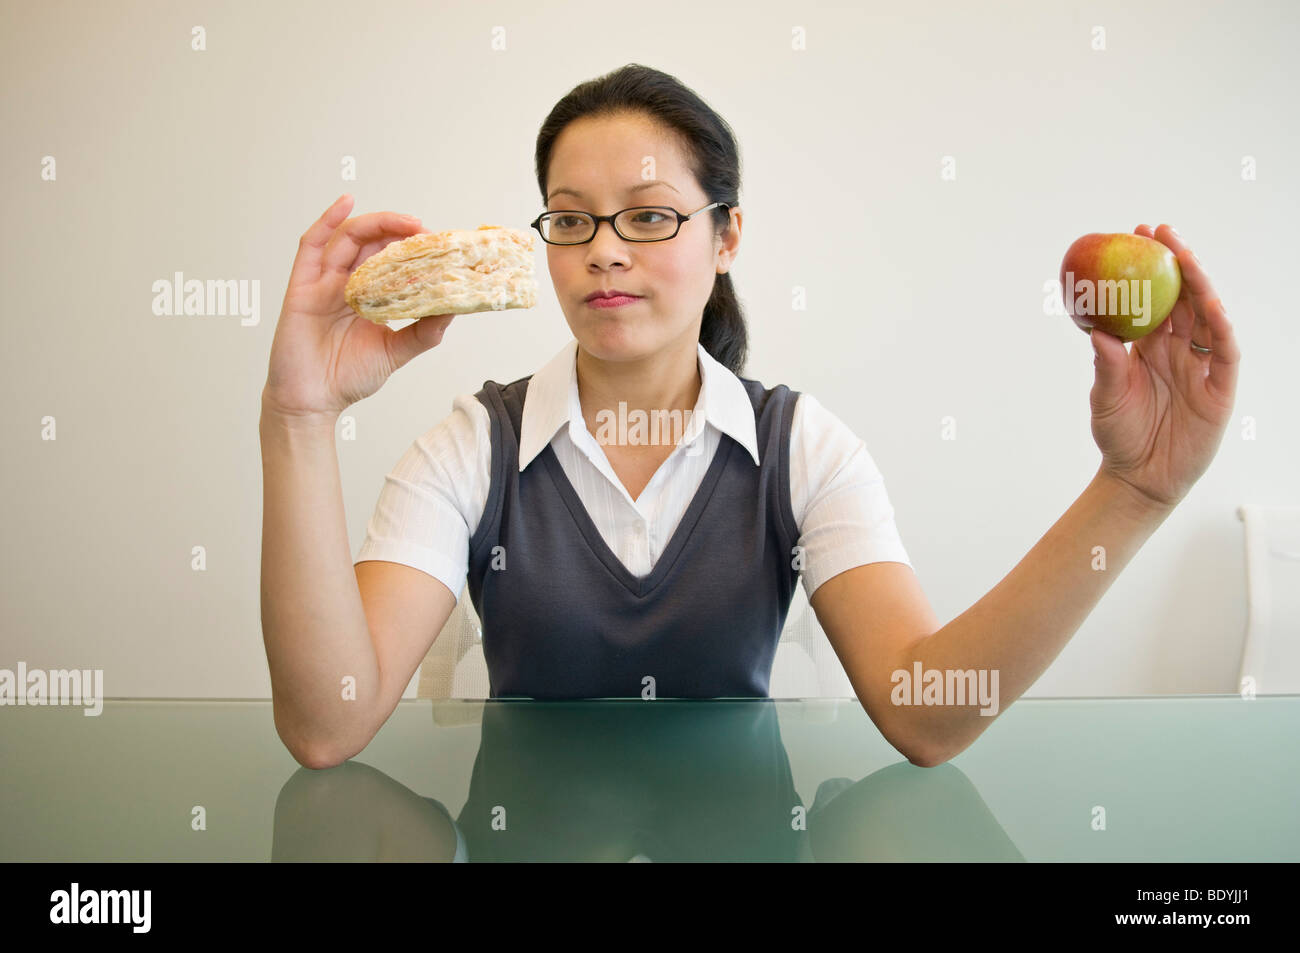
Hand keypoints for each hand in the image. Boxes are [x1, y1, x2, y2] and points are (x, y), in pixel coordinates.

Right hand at [262, 194, 454, 420]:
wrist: (313, 402)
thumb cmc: (348, 378)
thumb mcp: (396, 351)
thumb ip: (424, 331)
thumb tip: (454, 308)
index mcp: (368, 298)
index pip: (391, 261)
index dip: (412, 248)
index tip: (438, 244)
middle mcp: (345, 285)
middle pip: (372, 244)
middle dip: (400, 232)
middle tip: (426, 231)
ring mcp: (322, 283)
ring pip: (348, 239)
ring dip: (376, 224)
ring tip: (405, 222)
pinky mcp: (301, 287)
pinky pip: (311, 246)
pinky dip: (328, 220)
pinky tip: (347, 203)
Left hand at [1088, 224, 1239, 510]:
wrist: (1138, 476)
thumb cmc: (1118, 435)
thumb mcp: (1106, 396)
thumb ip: (1106, 365)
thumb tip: (1097, 331)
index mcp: (1147, 347)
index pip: (1153, 299)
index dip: (1148, 268)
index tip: (1134, 236)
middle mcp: (1176, 349)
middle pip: (1182, 297)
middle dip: (1174, 261)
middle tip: (1159, 230)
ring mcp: (1200, 365)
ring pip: (1204, 315)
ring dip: (1197, 284)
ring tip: (1183, 255)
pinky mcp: (1219, 387)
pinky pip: (1222, 350)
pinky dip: (1218, 326)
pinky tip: (1209, 304)